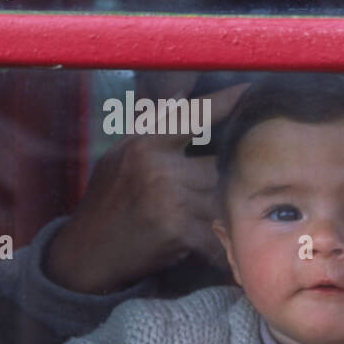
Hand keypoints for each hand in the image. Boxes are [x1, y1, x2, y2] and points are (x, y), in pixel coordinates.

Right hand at [44, 83, 250, 293]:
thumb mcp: (118, 154)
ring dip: (233, 206)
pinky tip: (236, 246)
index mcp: (145, 143)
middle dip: (233, 171)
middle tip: (255, 171)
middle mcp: (158, 167)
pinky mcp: (178, 230)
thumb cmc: (105, 200)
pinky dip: (226, 241)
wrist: (88, 251)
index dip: (227, 101)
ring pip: (222, 195)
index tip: (252, 91)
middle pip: (218, 162)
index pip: (194, 114)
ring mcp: (169, 199)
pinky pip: (216, 232)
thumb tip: (181, 97)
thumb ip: (150, 126)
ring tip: (249, 210)